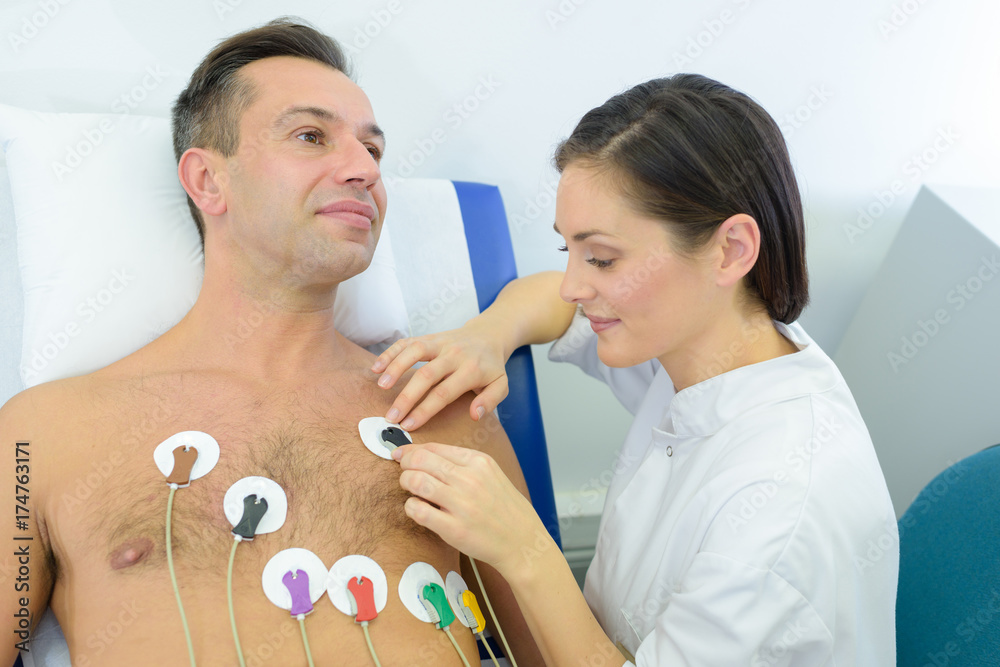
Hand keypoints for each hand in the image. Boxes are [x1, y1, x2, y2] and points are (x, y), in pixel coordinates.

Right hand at [371, 325, 508, 429]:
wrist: (489, 335)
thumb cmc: (491, 366)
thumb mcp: (501, 385)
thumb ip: (490, 401)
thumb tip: (475, 414)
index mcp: (471, 370)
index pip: (444, 393)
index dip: (424, 410)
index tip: (408, 426)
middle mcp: (454, 354)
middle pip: (426, 375)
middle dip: (406, 397)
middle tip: (391, 416)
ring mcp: (440, 343)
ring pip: (414, 351)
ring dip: (395, 368)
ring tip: (381, 387)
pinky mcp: (429, 337)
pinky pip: (407, 341)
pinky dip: (390, 352)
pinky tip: (376, 367)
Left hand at [393, 443, 554, 575]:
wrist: (522, 541)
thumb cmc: (503, 508)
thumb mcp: (490, 474)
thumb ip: (461, 463)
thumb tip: (424, 454)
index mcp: (478, 461)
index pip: (434, 447)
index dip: (411, 450)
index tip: (402, 454)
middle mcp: (470, 479)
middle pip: (421, 460)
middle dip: (405, 464)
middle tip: (404, 472)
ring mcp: (462, 504)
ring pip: (416, 481)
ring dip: (405, 482)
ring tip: (409, 489)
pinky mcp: (454, 529)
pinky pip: (418, 511)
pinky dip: (410, 507)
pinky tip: (416, 508)